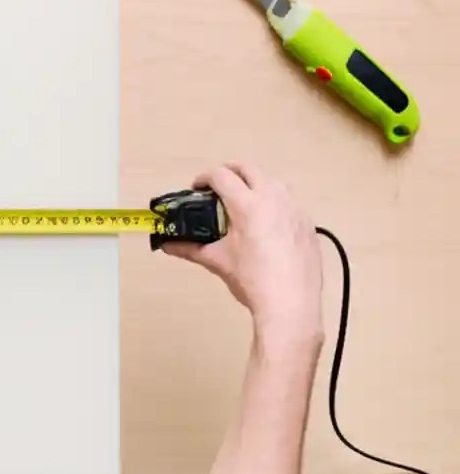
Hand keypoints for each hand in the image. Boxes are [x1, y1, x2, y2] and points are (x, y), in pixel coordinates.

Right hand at [163, 164, 322, 346]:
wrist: (290, 304)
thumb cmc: (251, 280)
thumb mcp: (218, 261)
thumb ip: (190, 248)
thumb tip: (167, 245)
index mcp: (248, 205)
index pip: (222, 177)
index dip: (205, 178)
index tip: (197, 188)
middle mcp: (273, 200)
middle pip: (250, 170)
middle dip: (230, 172)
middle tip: (217, 187)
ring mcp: (294, 210)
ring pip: (273, 181)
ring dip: (255, 182)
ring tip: (244, 201)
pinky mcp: (307, 223)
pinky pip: (289, 201)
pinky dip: (274, 201)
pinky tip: (267, 222)